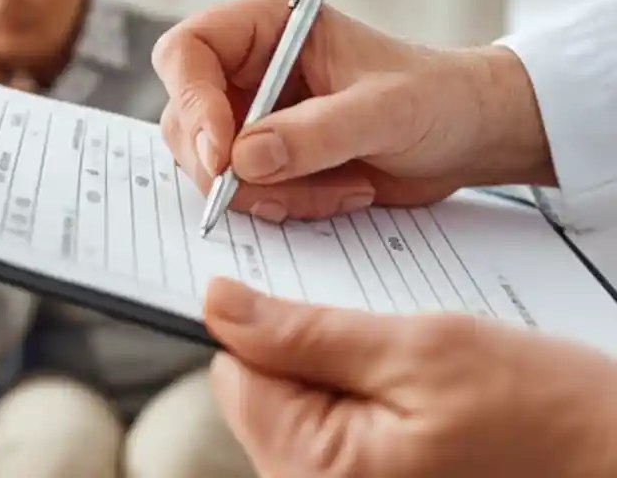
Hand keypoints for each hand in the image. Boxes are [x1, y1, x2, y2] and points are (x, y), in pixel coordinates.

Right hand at [151, 0, 553, 219]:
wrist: (470, 137)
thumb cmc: (438, 98)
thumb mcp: (385, 111)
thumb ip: (316, 132)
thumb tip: (244, 158)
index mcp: (266, 25)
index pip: (188, 52)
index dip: (192, 101)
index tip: (220, 155)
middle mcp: (246, 67)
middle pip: (186, 117)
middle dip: (226, 165)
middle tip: (277, 191)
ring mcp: (250, 115)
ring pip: (208, 163)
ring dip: (263, 192)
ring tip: (336, 189)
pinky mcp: (264, 159)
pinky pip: (240, 192)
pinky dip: (281, 205)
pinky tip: (338, 194)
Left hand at [204, 277, 616, 477]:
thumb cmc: (546, 416)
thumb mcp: (419, 349)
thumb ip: (304, 331)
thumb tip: (219, 304)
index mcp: (314, 471)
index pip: (234, 373)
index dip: (269, 326)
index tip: (314, 303)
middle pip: (263, 393)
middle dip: (313, 352)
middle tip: (390, 346)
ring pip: (300, 408)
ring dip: (345, 375)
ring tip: (418, 381)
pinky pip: (335, 432)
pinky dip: (367, 401)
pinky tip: (421, 401)